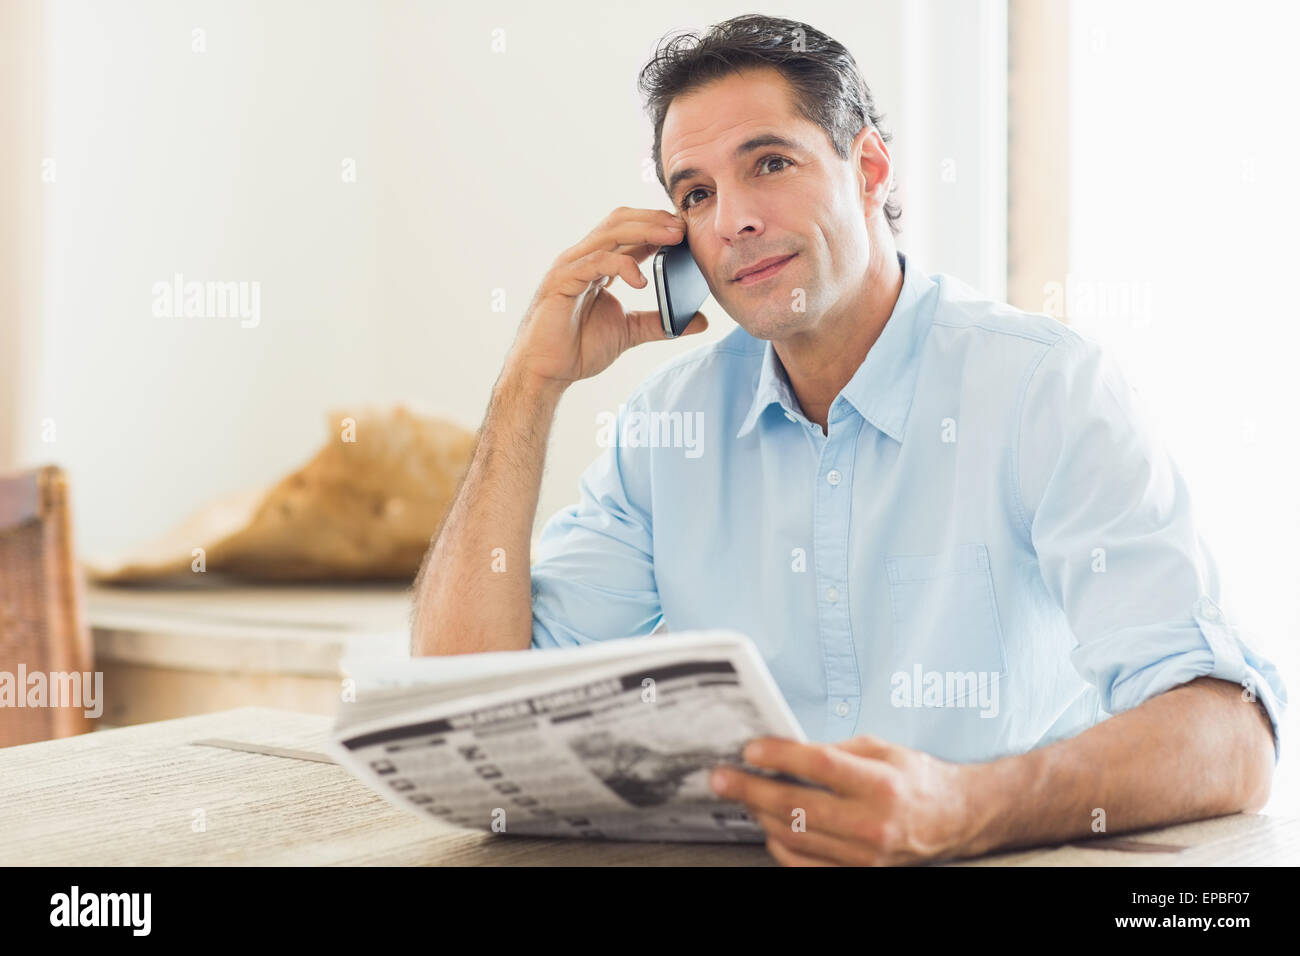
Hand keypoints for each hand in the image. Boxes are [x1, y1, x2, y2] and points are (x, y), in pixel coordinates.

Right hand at [507, 206, 708, 390]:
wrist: (546, 372)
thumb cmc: (577, 349)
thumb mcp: (629, 331)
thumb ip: (661, 322)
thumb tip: (699, 321)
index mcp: (598, 264)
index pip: (630, 232)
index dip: (658, 226)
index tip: (688, 230)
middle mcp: (583, 258)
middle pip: (621, 222)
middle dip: (654, 220)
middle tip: (683, 227)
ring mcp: (571, 266)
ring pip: (610, 233)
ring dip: (644, 230)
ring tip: (672, 238)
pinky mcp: (562, 281)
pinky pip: (595, 261)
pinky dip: (621, 265)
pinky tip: (641, 280)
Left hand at [709, 734, 973, 865]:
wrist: (953, 819)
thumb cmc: (916, 779)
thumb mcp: (881, 748)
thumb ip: (835, 749)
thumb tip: (785, 747)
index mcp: (881, 784)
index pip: (820, 766)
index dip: (780, 756)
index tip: (751, 749)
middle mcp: (872, 823)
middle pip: (797, 806)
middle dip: (750, 789)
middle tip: (721, 777)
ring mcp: (864, 855)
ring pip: (794, 837)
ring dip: (759, 815)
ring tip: (742, 796)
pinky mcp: (857, 873)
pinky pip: (803, 864)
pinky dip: (779, 845)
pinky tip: (769, 825)